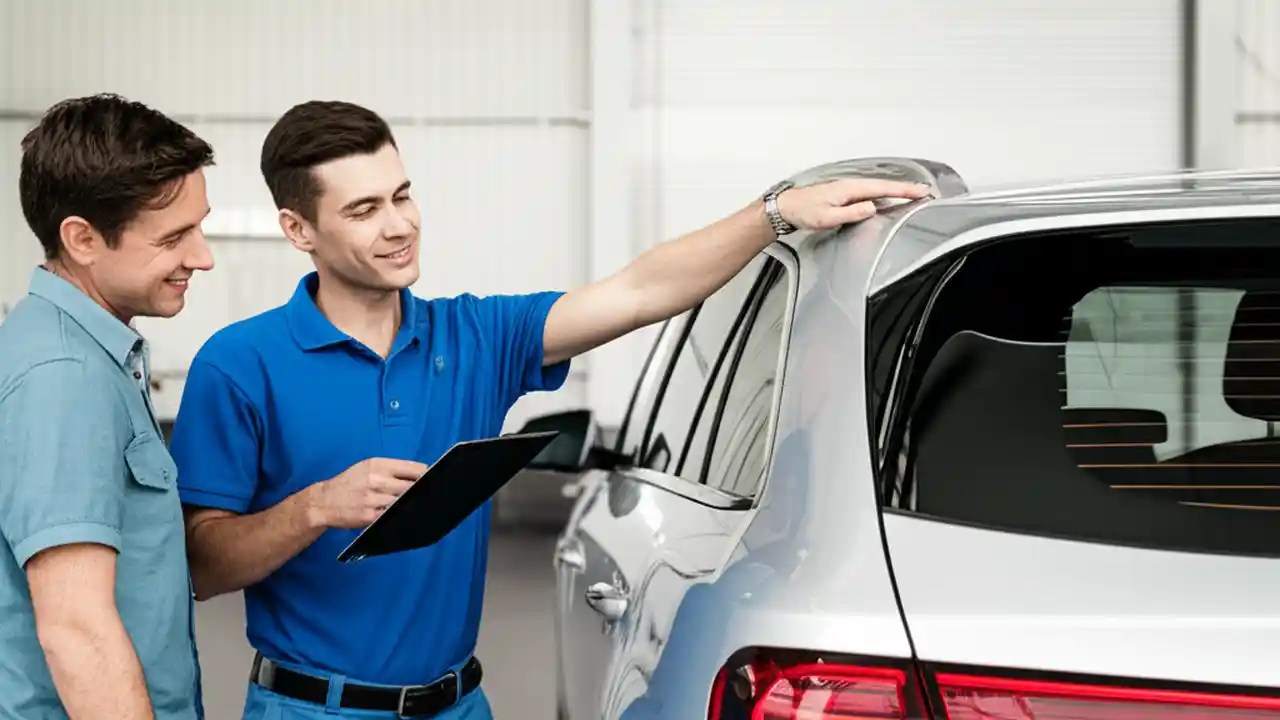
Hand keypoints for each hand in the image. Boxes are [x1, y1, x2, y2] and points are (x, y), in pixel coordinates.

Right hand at [307, 458, 428, 528]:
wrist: (324, 501)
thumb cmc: (349, 483)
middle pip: (413, 487)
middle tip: (432, 496)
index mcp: (378, 465)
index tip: (435, 480)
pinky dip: (401, 516)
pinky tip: (406, 516)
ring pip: (405, 502)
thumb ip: (391, 469)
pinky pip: (393, 517)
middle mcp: (377, 480)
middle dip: (423, 492)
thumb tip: (420, 474)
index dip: (427, 476)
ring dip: (414, 505)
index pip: (414, 469)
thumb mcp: (367, 467)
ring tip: (421, 507)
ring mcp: (374, 499)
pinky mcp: (370, 516)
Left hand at [775, 178, 931, 230]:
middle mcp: (851, 186)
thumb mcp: (827, 217)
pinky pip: (870, 193)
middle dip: (906, 189)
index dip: (903, 190)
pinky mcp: (845, 195)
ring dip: (896, 191)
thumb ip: (851, 214)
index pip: (883, 189)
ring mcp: (848, 189)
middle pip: (884, 186)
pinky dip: (884, 194)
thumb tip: (872, 208)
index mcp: (850, 189)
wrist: (786, 207)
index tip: (921, 191)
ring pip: (878, 189)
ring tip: (914, 195)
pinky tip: (889, 199)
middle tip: (925, 192)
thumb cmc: (804, 211)